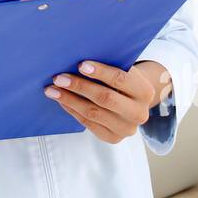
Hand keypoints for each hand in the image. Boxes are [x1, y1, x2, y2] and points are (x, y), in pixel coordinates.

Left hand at [44, 59, 169, 143]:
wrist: (133, 102)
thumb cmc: (123, 80)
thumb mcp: (123, 71)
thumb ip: (109, 64)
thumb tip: (77, 59)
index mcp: (145, 91)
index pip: (121, 79)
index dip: (100, 72)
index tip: (80, 65)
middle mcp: (139, 113)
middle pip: (105, 98)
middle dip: (79, 86)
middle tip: (59, 78)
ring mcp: (127, 129)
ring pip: (93, 113)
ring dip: (69, 99)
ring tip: (52, 90)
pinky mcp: (113, 138)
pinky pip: (88, 123)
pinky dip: (72, 110)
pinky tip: (61, 100)